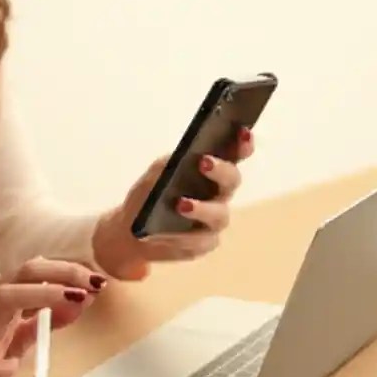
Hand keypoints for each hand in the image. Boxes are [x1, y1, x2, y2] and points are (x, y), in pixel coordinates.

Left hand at [93, 127, 256, 279]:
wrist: (132, 231)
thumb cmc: (148, 197)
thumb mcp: (153, 175)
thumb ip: (169, 164)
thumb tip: (183, 156)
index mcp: (211, 172)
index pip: (234, 155)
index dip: (243, 144)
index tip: (242, 132)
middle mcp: (219, 195)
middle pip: (232, 181)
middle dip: (221, 171)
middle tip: (204, 163)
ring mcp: (214, 222)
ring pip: (219, 215)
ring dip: (202, 209)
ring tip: (181, 204)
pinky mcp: (204, 244)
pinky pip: (201, 241)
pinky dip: (183, 236)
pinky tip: (167, 234)